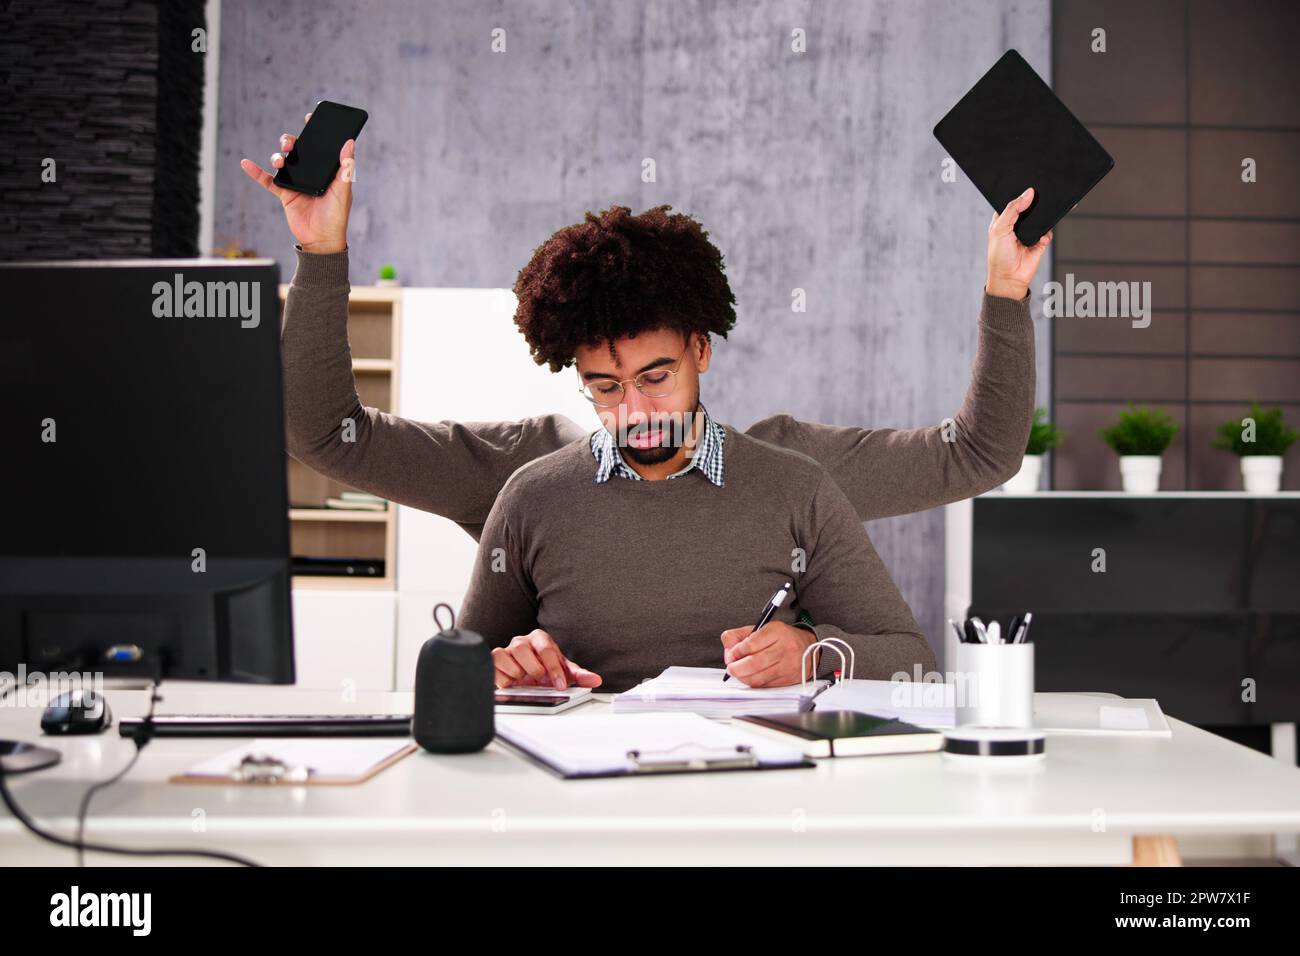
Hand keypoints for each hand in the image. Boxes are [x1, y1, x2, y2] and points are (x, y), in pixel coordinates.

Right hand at [239, 110, 353, 252]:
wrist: (321, 241)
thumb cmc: (336, 217)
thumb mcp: (343, 190)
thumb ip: (345, 167)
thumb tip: (350, 143)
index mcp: (326, 171)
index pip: (321, 147)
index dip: (315, 132)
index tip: (310, 117)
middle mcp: (310, 174)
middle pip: (298, 151)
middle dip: (292, 142)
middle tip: (290, 144)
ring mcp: (296, 183)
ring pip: (283, 162)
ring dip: (278, 156)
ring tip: (280, 160)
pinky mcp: (285, 194)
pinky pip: (267, 181)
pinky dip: (256, 172)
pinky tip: (246, 163)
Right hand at [491, 628, 602, 689]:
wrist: (528, 678)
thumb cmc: (546, 671)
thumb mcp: (564, 673)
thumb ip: (579, 675)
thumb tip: (595, 680)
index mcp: (541, 640)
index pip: (547, 649)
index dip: (554, 668)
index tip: (560, 684)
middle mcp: (522, 642)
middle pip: (523, 649)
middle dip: (533, 669)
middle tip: (539, 681)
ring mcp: (507, 650)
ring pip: (506, 655)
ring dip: (517, 672)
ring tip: (524, 680)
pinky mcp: (495, 660)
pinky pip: (493, 664)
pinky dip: (502, 676)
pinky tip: (512, 682)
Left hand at [720, 621, 816, 687]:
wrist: (809, 647)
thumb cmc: (781, 638)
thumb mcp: (761, 628)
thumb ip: (739, 636)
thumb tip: (728, 652)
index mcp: (777, 632)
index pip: (751, 644)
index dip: (736, 651)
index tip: (731, 654)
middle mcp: (785, 648)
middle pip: (754, 663)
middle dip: (736, 668)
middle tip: (730, 668)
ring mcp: (789, 665)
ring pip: (758, 677)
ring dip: (743, 677)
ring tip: (739, 673)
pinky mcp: (790, 679)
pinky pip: (765, 685)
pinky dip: (754, 683)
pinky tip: (751, 677)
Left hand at [985, 186, 1052, 299]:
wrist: (1009, 279)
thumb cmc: (999, 255)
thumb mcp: (1000, 228)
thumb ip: (1013, 209)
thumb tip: (1028, 193)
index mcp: (1005, 217)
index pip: (1014, 199)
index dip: (1021, 192)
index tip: (1030, 183)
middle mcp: (1018, 223)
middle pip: (1031, 206)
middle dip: (1037, 200)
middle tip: (1043, 191)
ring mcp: (1031, 231)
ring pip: (1043, 216)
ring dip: (1047, 212)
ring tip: (1051, 204)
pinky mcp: (1041, 240)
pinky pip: (1049, 231)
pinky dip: (1047, 232)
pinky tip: (1041, 238)